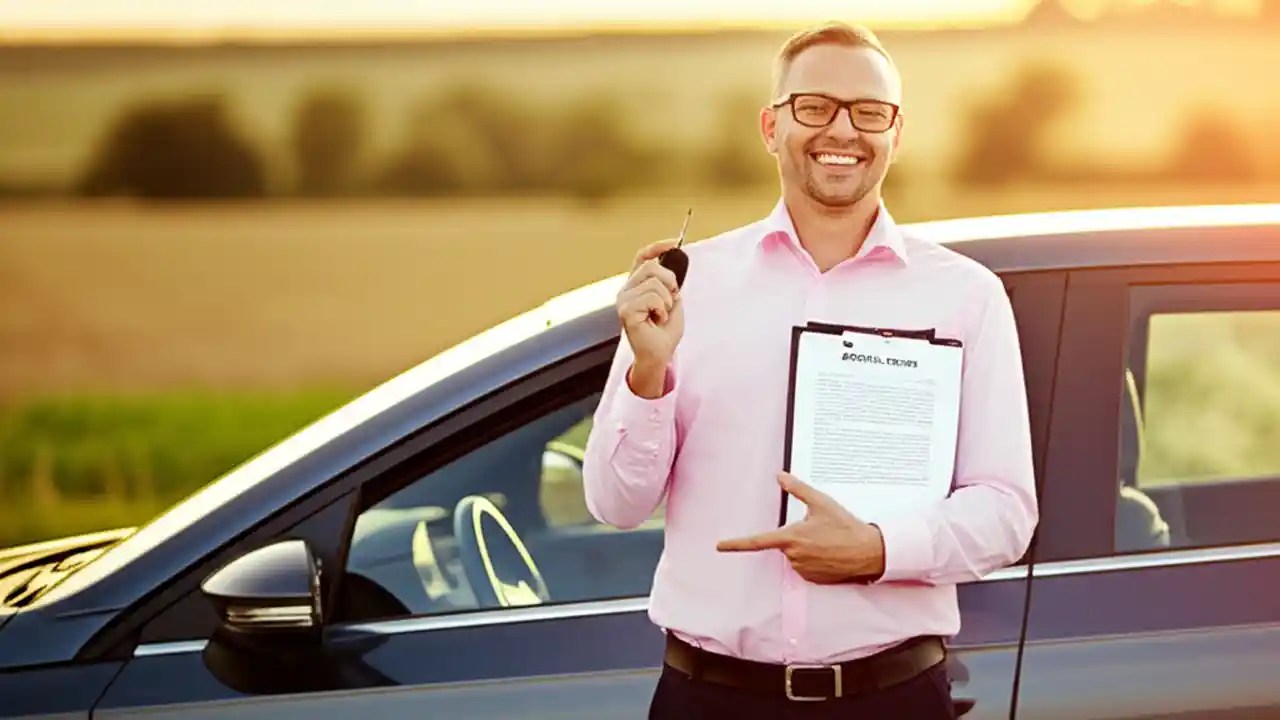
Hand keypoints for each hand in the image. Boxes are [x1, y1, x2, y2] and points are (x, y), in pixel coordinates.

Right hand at [616, 239, 683, 396]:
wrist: (659, 355)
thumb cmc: (663, 332)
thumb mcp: (673, 300)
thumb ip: (670, 283)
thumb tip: (674, 263)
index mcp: (636, 285)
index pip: (641, 257)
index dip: (657, 247)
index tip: (673, 243)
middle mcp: (626, 290)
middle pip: (652, 267)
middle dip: (670, 283)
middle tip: (669, 302)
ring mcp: (624, 300)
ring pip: (655, 283)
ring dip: (666, 302)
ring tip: (660, 315)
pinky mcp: (626, 310)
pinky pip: (652, 298)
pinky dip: (662, 310)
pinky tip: (656, 321)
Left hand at [716, 472, 885, 583]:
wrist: (868, 551)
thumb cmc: (846, 526)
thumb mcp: (821, 502)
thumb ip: (797, 488)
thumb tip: (780, 476)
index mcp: (792, 537)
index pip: (757, 541)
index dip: (736, 544)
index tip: (720, 546)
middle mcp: (794, 556)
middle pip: (784, 544)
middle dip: (797, 536)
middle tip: (820, 531)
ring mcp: (804, 570)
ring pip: (795, 555)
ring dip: (806, 548)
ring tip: (828, 542)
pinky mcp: (813, 579)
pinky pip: (805, 567)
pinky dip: (814, 559)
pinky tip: (829, 554)